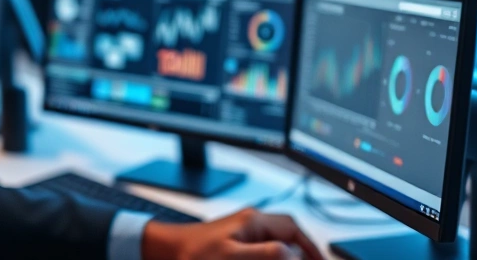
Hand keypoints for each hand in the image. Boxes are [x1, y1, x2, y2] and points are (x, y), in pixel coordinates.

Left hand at [141, 208, 323, 259]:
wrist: (165, 251)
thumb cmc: (194, 253)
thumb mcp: (233, 255)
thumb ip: (266, 254)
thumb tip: (294, 254)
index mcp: (254, 221)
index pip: (293, 229)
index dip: (311, 247)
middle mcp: (249, 224)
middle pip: (287, 235)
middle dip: (301, 251)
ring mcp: (240, 233)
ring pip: (274, 242)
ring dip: (286, 254)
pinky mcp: (231, 244)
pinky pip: (259, 248)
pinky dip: (270, 256)